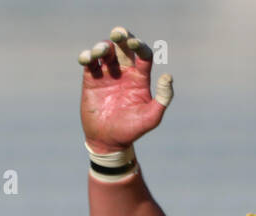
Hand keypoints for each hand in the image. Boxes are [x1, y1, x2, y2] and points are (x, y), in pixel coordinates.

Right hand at [79, 26, 173, 152]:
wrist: (108, 142)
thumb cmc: (132, 130)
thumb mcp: (152, 117)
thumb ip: (163, 98)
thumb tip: (168, 76)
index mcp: (140, 77)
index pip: (143, 54)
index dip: (140, 46)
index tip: (135, 44)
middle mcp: (124, 72)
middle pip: (124, 48)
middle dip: (122, 38)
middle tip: (118, 32)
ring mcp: (107, 76)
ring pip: (106, 53)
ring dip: (103, 47)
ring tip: (101, 50)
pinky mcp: (91, 81)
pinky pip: (89, 65)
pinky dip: (87, 58)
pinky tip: (87, 58)